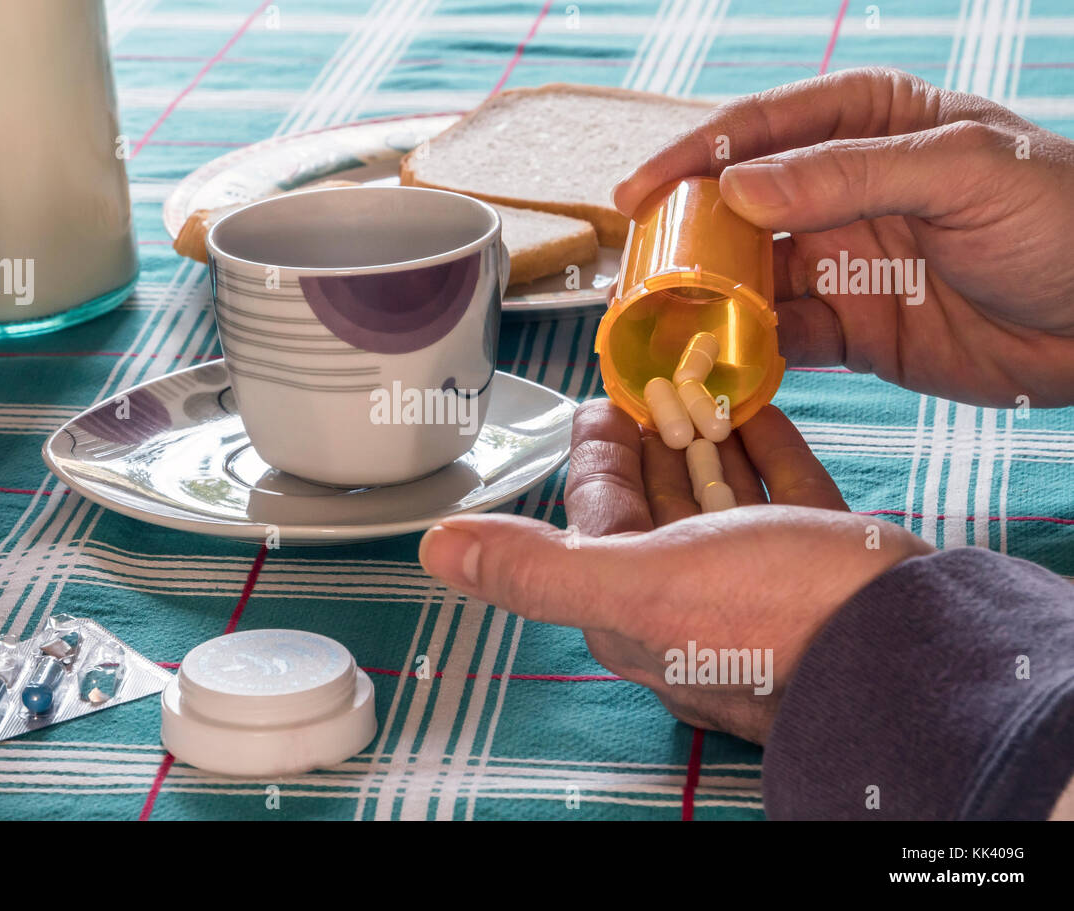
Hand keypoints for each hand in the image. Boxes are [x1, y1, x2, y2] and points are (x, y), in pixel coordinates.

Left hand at [418, 400, 932, 742]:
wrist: (907, 649)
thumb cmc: (771, 616)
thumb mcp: (637, 582)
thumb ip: (536, 568)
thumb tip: (437, 547)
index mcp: (637, 604)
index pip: (597, 516)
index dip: (594, 456)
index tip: (599, 400)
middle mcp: (693, 596)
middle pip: (657, 504)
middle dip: (649, 440)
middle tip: (649, 377)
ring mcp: (762, 581)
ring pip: (720, 497)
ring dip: (705, 439)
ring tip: (700, 380)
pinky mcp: (820, 564)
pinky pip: (784, 495)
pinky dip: (766, 450)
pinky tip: (762, 409)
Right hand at [613, 67, 1073, 408]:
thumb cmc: (1062, 218)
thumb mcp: (959, 172)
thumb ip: (847, 174)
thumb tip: (737, 186)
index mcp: (869, 124)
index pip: (762, 129)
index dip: (692, 157)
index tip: (638, 195)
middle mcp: (843, 189)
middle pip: (739, 207)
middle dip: (685, 237)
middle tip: (635, 271)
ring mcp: (843, 263)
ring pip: (750, 278)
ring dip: (707, 301)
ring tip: (659, 327)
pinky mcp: (852, 330)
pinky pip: (782, 339)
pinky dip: (746, 353)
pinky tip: (716, 366)